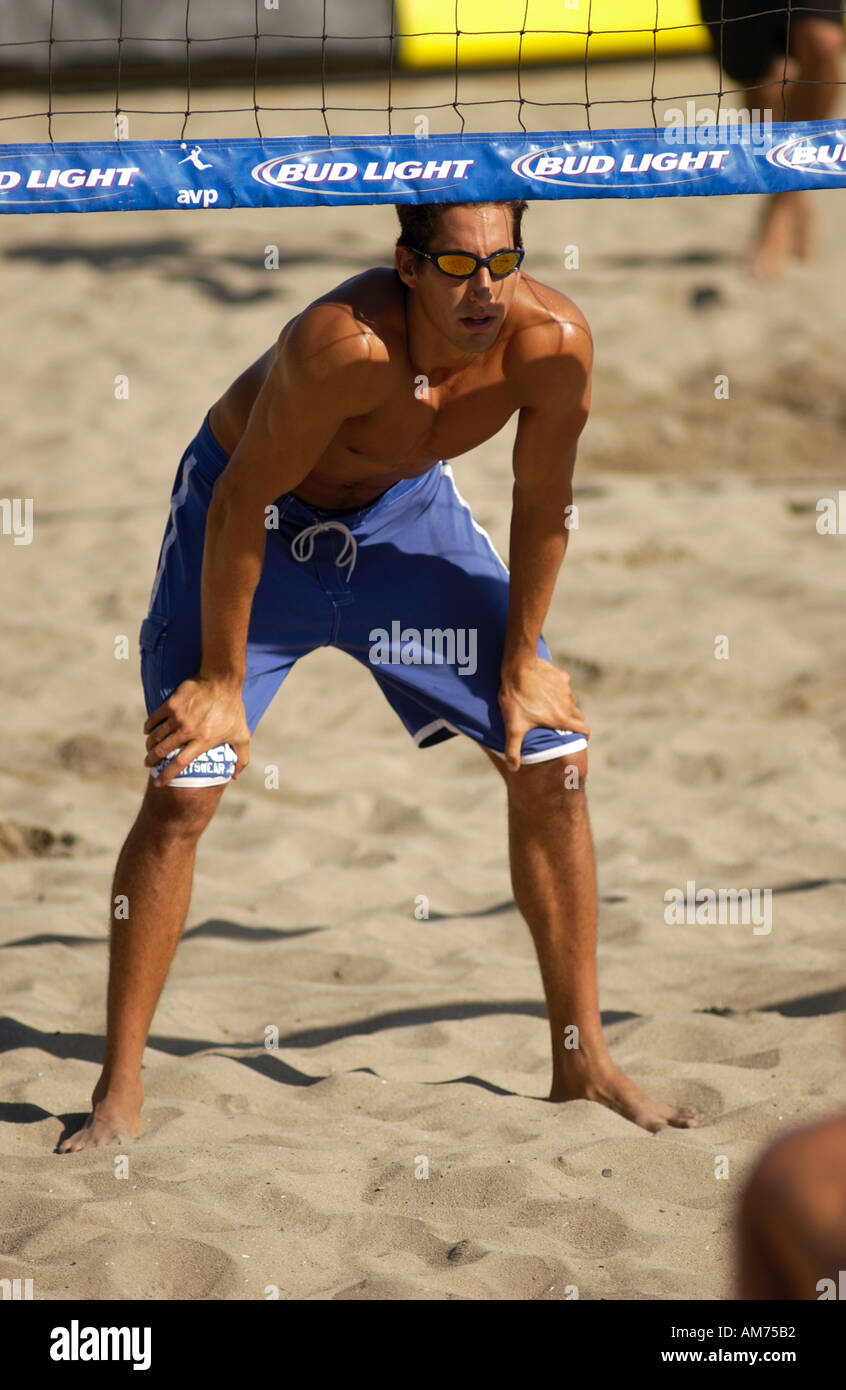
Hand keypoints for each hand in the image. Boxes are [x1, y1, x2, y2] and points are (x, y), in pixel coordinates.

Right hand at [143, 676, 249, 786]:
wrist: (222, 681)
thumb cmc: (233, 709)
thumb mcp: (242, 735)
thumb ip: (241, 757)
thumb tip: (235, 776)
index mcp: (204, 741)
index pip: (180, 763)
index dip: (167, 775)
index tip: (158, 783)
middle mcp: (189, 730)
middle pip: (163, 751)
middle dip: (152, 760)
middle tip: (148, 764)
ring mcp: (179, 717)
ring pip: (156, 736)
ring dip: (150, 745)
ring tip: (149, 749)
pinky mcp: (172, 704)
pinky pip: (154, 718)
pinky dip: (149, 727)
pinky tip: (148, 731)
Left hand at [498, 656, 589, 771]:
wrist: (518, 667)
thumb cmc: (517, 698)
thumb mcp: (513, 727)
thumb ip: (513, 749)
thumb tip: (513, 768)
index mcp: (561, 718)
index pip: (584, 730)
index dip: (583, 735)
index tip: (579, 738)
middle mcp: (568, 704)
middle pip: (578, 716)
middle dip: (573, 721)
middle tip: (560, 725)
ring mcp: (566, 689)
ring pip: (571, 701)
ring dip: (564, 706)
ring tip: (549, 707)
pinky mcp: (561, 676)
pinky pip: (564, 686)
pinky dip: (558, 690)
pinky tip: (545, 690)